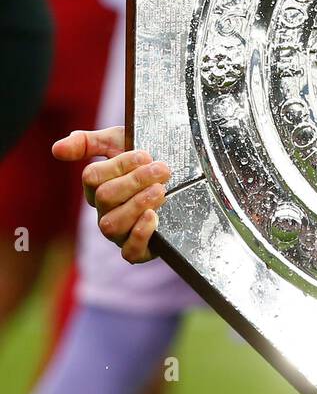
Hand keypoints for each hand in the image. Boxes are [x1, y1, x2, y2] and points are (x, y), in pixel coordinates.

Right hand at [52, 126, 169, 262]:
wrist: (182, 176)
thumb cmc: (144, 159)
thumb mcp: (119, 141)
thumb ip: (88, 142)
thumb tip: (57, 149)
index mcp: (97, 187)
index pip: (92, 177)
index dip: (119, 165)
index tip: (145, 155)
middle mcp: (104, 211)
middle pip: (105, 198)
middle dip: (135, 181)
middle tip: (161, 169)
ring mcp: (120, 232)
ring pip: (112, 225)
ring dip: (138, 204)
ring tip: (160, 190)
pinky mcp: (139, 249)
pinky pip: (129, 252)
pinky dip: (139, 235)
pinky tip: (153, 216)